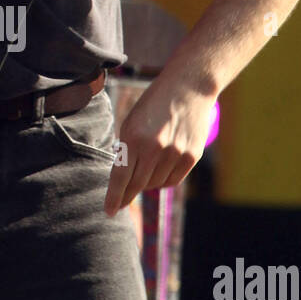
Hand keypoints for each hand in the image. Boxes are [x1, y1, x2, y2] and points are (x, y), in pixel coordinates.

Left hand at [104, 76, 216, 214]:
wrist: (188, 87)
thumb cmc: (153, 104)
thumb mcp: (131, 122)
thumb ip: (127, 150)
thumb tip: (124, 182)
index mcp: (134, 138)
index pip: (120, 177)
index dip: (114, 197)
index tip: (109, 212)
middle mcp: (155, 148)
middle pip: (137, 185)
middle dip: (127, 195)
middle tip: (121, 201)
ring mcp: (176, 153)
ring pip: (155, 184)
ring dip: (146, 183)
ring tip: (145, 168)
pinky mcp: (192, 156)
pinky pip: (173, 181)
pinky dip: (163, 181)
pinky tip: (160, 170)